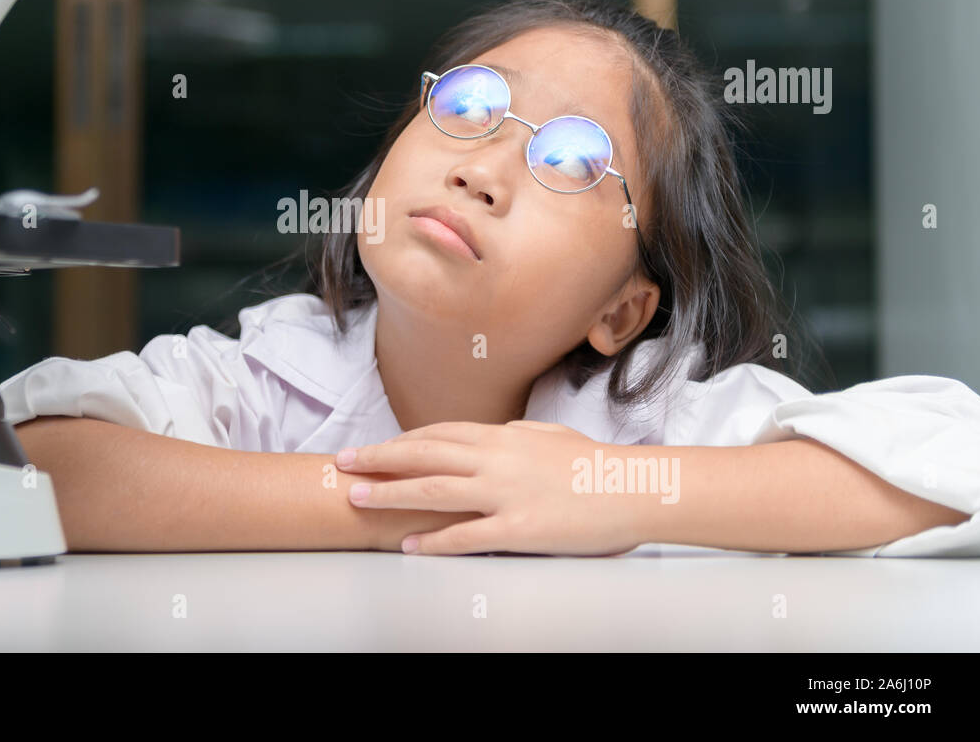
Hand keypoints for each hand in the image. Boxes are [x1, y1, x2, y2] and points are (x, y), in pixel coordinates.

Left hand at [336, 421, 647, 555]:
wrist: (634, 489)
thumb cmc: (594, 465)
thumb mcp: (549, 437)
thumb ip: (514, 434)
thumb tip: (494, 433)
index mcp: (503, 436)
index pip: (438, 433)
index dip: (400, 441)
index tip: (373, 448)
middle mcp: (497, 459)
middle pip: (425, 455)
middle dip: (380, 459)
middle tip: (344, 464)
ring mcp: (506, 494)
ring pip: (435, 491)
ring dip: (392, 493)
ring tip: (358, 498)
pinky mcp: (519, 528)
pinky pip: (467, 536)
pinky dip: (434, 541)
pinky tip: (409, 546)